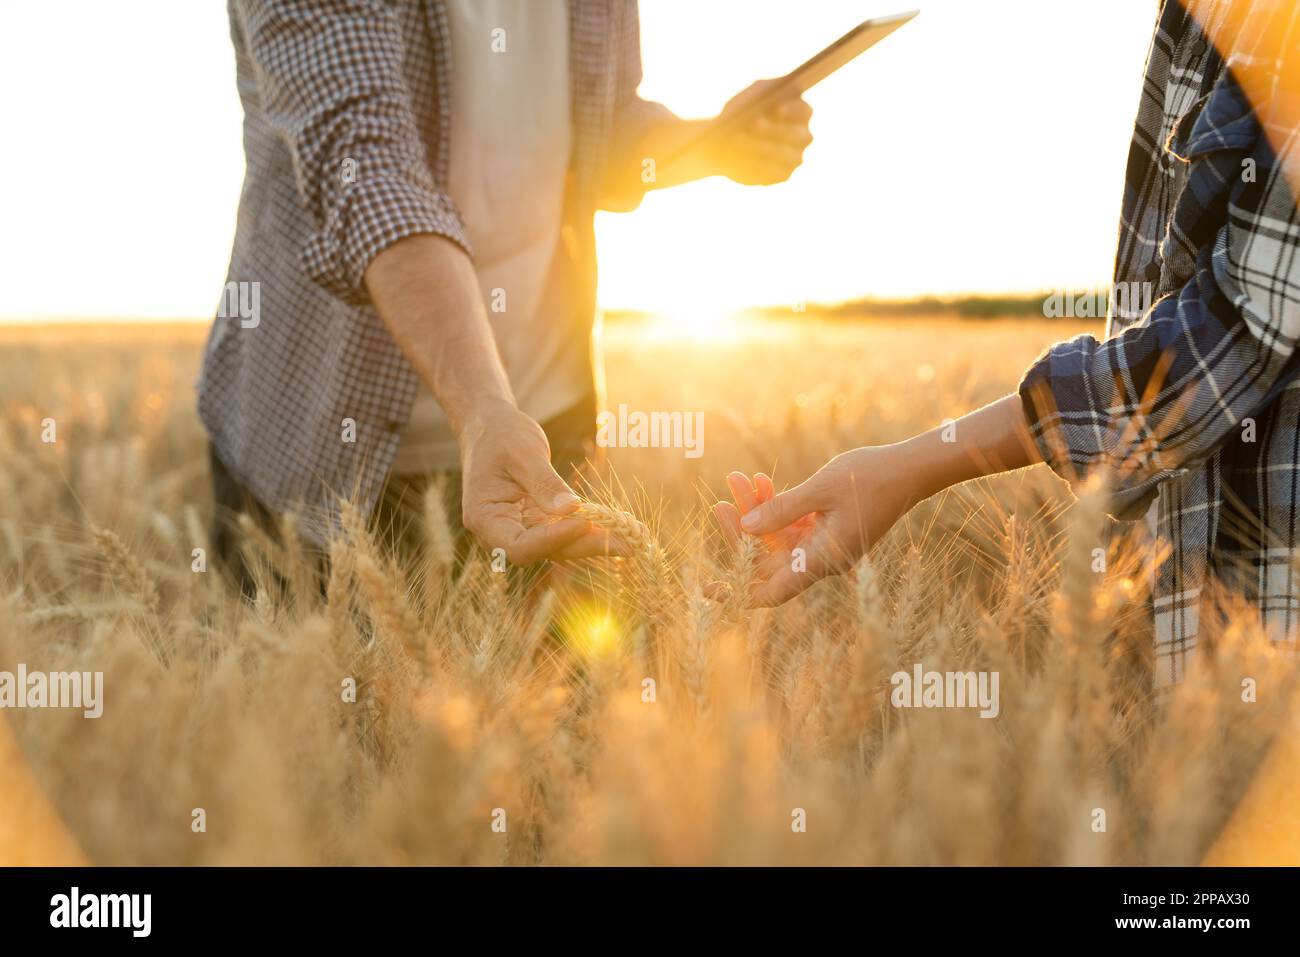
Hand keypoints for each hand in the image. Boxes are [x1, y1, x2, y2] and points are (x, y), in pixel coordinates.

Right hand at [458, 401, 628, 562]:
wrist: (491, 428)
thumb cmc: (501, 435)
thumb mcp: (523, 453)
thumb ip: (545, 483)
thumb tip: (572, 510)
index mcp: (484, 517)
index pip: (518, 545)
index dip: (552, 539)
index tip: (584, 522)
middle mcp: (499, 532)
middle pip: (542, 552)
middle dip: (583, 546)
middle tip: (624, 543)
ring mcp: (518, 529)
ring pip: (557, 546)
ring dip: (591, 543)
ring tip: (628, 539)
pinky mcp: (536, 523)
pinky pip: (562, 533)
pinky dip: (587, 531)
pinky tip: (615, 528)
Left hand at [708, 79, 813, 184]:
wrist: (727, 144)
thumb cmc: (741, 115)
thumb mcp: (748, 98)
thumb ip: (757, 93)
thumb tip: (760, 100)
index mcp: (801, 113)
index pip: (804, 111)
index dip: (793, 110)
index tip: (777, 108)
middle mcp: (803, 136)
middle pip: (795, 134)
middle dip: (774, 129)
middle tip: (755, 123)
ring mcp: (795, 157)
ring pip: (783, 154)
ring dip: (761, 147)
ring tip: (739, 140)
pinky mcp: (783, 174)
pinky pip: (774, 172)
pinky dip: (758, 165)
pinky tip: (743, 159)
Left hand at [710, 447, 913, 605]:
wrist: (911, 469)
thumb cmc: (870, 477)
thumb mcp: (820, 489)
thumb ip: (781, 510)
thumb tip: (745, 527)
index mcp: (823, 559)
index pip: (774, 591)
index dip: (740, 594)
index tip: (712, 591)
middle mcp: (822, 559)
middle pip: (768, 558)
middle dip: (742, 532)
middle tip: (719, 504)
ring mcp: (824, 545)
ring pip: (777, 537)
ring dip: (756, 511)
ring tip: (736, 479)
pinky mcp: (827, 530)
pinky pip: (792, 525)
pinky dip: (776, 506)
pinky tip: (761, 481)